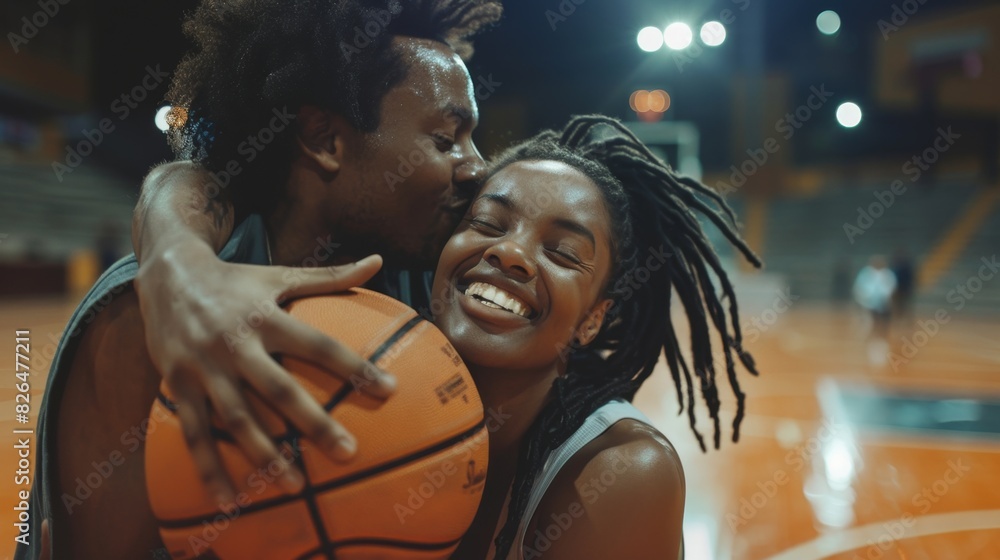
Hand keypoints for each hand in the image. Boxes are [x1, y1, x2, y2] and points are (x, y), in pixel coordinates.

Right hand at [134, 241, 395, 503]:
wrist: (167, 273)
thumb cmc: (237, 279)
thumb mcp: (281, 275)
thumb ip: (331, 277)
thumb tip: (378, 263)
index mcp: (265, 316)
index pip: (318, 344)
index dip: (353, 367)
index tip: (389, 389)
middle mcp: (234, 342)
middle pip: (278, 389)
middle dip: (313, 423)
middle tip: (348, 453)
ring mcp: (203, 367)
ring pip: (236, 418)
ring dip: (265, 455)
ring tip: (296, 487)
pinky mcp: (176, 385)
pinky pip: (194, 433)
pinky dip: (209, 468)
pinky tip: (229, 500)